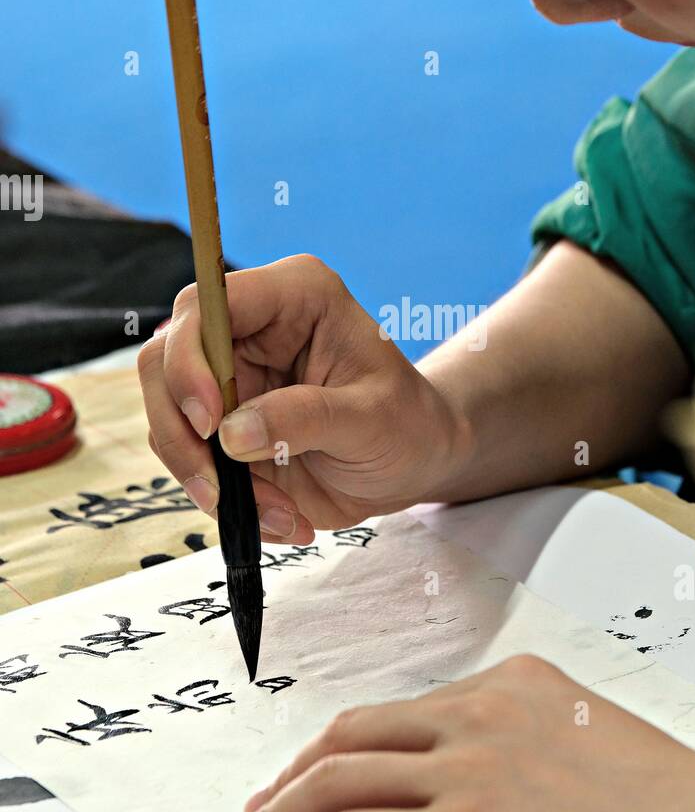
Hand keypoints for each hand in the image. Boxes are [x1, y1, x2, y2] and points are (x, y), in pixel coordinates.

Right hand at [138, 256, 471, 540]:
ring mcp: (229, 376)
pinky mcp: (222, 424)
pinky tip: (281, 516)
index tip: (210, 423)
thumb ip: (305, 419)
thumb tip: (231, 434)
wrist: (413, 463)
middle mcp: (249, 327)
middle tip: (218, 485)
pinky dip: (224, 497)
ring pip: (167, 414)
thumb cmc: (407, 424)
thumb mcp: (371, 420)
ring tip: (277, 513)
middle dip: (181, 429)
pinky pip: (190, 456)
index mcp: (292, 295)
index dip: (190, 361)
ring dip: (205, 475)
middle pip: (164, 359)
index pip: (206, 306)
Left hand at [224, 655, 694, 811]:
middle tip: (264, 803)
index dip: (342, 744)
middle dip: (294, 772)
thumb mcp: (584, 726)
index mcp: (507, 682)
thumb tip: (475, 769)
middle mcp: (476, 712)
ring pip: (337, 779)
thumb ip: (521, 733)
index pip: (399, 710)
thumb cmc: (662, 794)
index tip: (316, 768)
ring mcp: (466, 767)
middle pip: (352, 734)